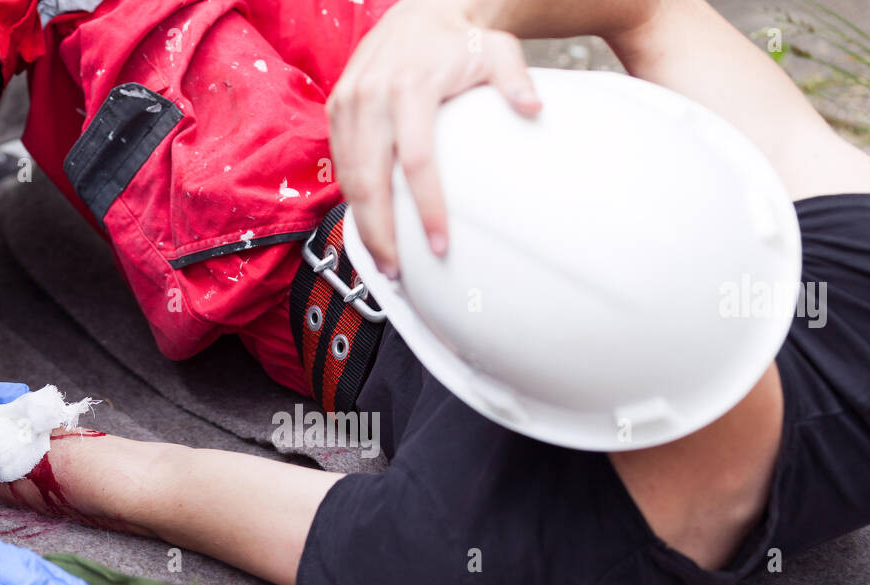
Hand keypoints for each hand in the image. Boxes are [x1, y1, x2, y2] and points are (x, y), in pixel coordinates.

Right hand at [326, 0, 540, 277]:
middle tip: (398, 273)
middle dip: (382, 233)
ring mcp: (347, 102)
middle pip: (371, 180)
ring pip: (349, 178)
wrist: (419, 10)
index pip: (416, 160)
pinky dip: (353, 200)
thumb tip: (534, 111)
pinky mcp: (335, 108)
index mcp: (409, 85)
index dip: (426, 207)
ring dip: (364, 225)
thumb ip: (515, 80)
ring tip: (385, 261)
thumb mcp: (497, 51)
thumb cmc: (460, 40)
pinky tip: (370, 226)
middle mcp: (371, 95)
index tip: (439, 244)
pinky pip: (341, 164)